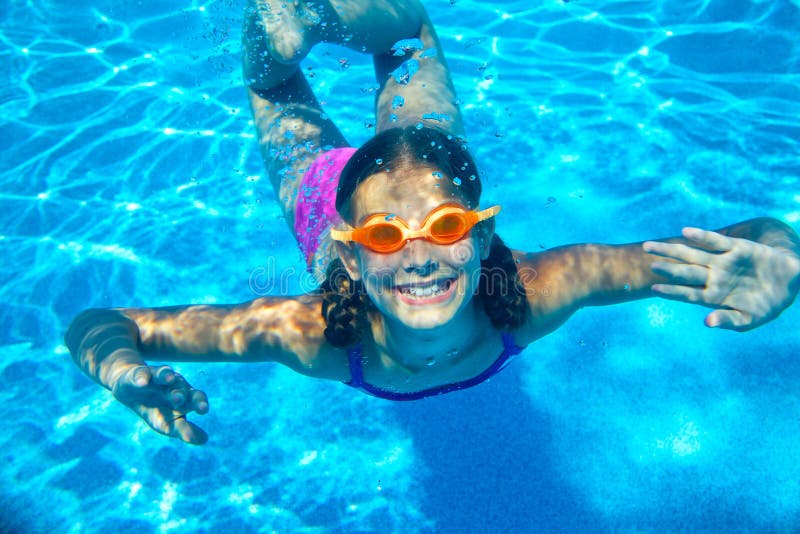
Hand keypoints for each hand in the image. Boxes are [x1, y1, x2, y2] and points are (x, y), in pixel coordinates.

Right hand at [111, 364, 209, 444]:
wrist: (132, 393)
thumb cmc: (156, 411)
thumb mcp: (168, 425)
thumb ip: (184, 430)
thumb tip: (205, 439)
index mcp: (185, 397)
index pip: (196, 398)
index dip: (200, 403)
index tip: (203, 410)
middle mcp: (174, 384)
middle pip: (181, 386)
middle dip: (181, 392)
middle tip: (179, 399)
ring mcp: (158, 377)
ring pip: (164, 374)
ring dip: (166, 377)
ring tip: (169, 379)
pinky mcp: (140, 374)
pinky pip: (142, 373)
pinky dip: (142, 377)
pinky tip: (142, 382)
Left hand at [643, 227, 799, 330]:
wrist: (790, 284)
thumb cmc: (765, 306)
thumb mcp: (748, 319)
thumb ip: (728, 321)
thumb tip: (707, 323)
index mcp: (713, 296)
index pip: (686, 293)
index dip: (671, 291)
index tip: (654, 289)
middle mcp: (713, 277)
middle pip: (684, 272)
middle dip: (666, 268)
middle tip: (647, 263)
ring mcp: (722, 262)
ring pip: (692, 255)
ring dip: (672, 250)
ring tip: (649, 246)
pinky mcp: (736, 248)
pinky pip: (715, 241)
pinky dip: (701, 236)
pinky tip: (685, 232)